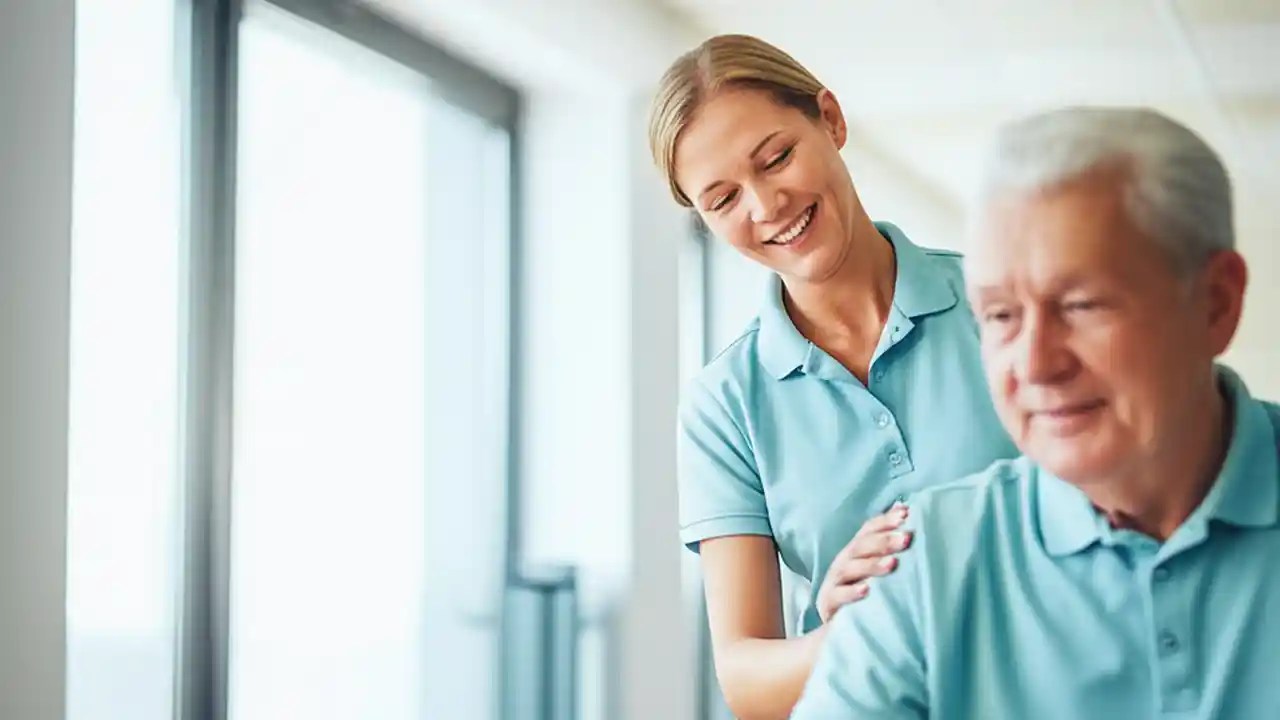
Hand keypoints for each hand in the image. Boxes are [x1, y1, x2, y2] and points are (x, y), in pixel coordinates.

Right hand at [815, 503, 911, 623]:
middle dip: (884, 541)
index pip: (869, 529)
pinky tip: (867, 590)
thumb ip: (888, 545)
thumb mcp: (875, 567)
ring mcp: (834, 581)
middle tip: (907, 538)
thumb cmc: (864, 591)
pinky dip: (852, 592)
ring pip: (850, 568)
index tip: (906, 515)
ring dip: (872, 564)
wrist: (837, 624)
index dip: (885, 520)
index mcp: (856, 550)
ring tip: (892, 563)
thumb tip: (906, 509)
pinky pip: (839, 595)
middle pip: (861, 546)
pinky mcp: (828, 602)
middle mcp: (844, 561)